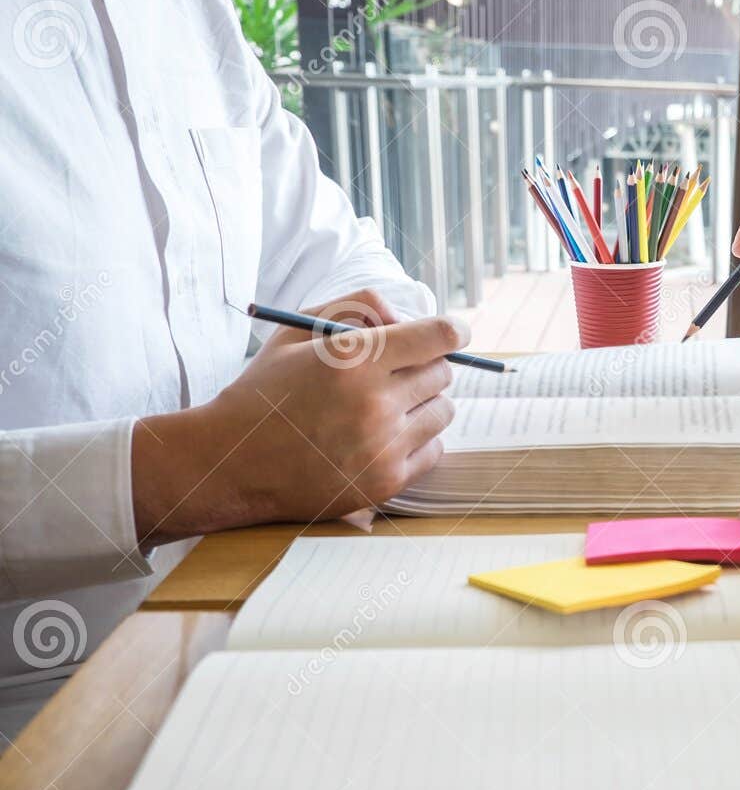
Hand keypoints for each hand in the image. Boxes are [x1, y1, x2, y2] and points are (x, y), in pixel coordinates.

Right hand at [132, 290, 465, 542]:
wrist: (233, 464)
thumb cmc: (265, 393)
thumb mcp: (297, 332)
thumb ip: (354, 308)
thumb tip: (405, 316)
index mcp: (353, 360)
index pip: (436, 336)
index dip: (453, 330)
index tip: (456, 332)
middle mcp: (374, 403)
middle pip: (442, 373)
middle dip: (426, 365)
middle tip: (397, 371)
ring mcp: (384, 446)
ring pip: (443, 412)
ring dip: (424, 404)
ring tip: (386, 406)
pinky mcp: (387, 481)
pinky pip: (434, 449)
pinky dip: (418, 440)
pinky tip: (384, 437)